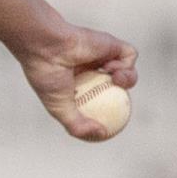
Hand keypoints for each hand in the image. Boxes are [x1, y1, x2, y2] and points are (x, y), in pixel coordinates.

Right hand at [18, 24, 137, 142]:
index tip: (111, 120)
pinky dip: (126, 64)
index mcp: (78, 81)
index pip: (100, 98)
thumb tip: (102, 134)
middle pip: (117, 86)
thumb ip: (77, 125)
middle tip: (117, 102)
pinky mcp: (111, 43)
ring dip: (128, 80)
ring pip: (128, 71)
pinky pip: (129, 55)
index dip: (110, 109)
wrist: (46, 46)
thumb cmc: (48, 75)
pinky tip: (110, 68)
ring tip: (115, 80)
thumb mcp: (59, 108)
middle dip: (122, 95)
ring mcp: (103, 54)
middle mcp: (92, 68)